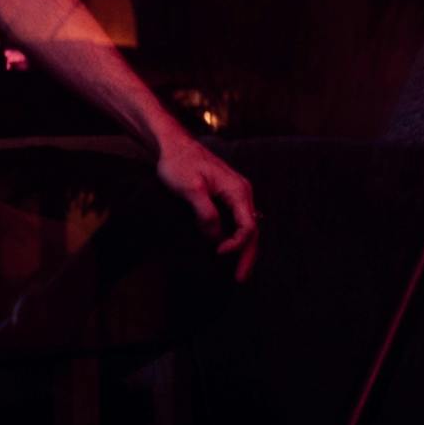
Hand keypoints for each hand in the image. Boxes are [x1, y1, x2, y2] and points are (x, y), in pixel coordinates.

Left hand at [151, 115, 263, 277]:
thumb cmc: (179, 163)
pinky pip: (235, 221)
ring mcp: (235, 194)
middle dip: (247, 256)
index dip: (236, 244)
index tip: (217, 253)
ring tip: (237, 272)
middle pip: (252, 230)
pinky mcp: (225, 196)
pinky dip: (234, 238)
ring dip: (242, 250)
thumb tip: (216, 238)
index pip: (247, 226)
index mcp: (238, 190)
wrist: (172, 144)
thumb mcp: (190, 189)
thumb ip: (206, 213)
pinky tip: (226, 250)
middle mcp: (241, 193)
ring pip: (245, 227)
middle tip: (240, 280)